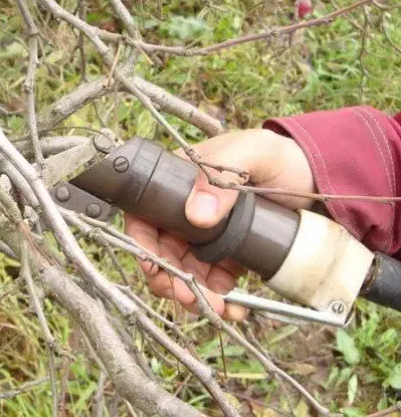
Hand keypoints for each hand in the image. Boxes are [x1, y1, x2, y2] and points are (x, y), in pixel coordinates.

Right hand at [124, 128, 315, 320]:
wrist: (319, 177)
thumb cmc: (280, 155)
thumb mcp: (251, 153)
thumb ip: (221, 179)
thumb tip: (197, 216)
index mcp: (179, 183)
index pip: (145, 216)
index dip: (142, 243)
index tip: (152, 266)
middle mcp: (186, 211)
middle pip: (162, 251)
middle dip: (171, 278)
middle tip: (186, 296)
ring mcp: (206, 235)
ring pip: (186, 271)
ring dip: (194, 294)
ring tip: (216, 308)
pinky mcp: (229, 253)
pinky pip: (214, 280)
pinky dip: (220, 298)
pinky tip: (234, 307)